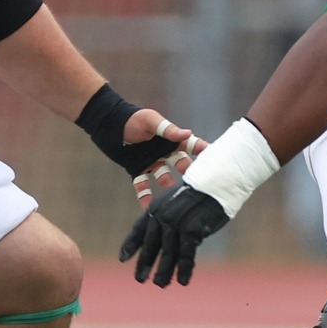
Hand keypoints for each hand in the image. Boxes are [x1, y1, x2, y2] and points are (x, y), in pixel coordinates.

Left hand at [74, 86, 201, 205]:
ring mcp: (152, 162)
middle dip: (191, 174)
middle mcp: (164, 152)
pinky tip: (149, 209)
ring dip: (170, 187)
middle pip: (182, 165)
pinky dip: (145, 197)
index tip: (217, 160)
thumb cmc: (132, 118)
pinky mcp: (137, 169)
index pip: (191, 145)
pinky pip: (143, 185)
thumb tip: (188, 133)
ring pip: (165, 178)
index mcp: (170, 139)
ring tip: (178, 201)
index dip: (203, 151)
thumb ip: (168, 129)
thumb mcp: (151, 121)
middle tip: (201, 187)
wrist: (109, 123)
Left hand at [118, 183, 230, 286]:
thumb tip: (165, 244)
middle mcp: (162, 217)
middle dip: (144, 264)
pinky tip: (183, 281)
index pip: (139, 229)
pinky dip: (184, 270)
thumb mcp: (175, 202)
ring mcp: (176, 224)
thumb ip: (167, 220)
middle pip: (151, 245)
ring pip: (167, 254)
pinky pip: (186, 255)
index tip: (122, 259)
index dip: (130, 245)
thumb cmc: (199, 192)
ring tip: (160, 284)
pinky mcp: (192, 231)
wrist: (216, 181)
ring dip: (164, 272)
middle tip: (139, 279)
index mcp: (156, 207)